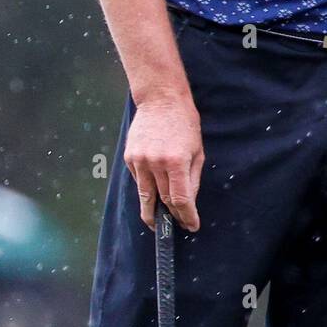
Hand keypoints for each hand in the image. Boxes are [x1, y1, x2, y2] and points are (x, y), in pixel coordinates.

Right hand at [124, 93, 203, 232]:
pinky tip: (152, 192)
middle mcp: (156, 163)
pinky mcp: (129, 157)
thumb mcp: (197, 151)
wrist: (161, 100)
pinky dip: (146, 189)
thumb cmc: (184, 124)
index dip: (186, 216)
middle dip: (171, 217)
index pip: (180, 199)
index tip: (191, 225)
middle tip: (177, 226)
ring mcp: (140, 160)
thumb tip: (188, 203)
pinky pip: (139, 181)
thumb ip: (192, 179)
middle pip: (162, 200)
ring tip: (157, 223)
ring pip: (145, 196)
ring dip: (152, 212)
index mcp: (176, 161)